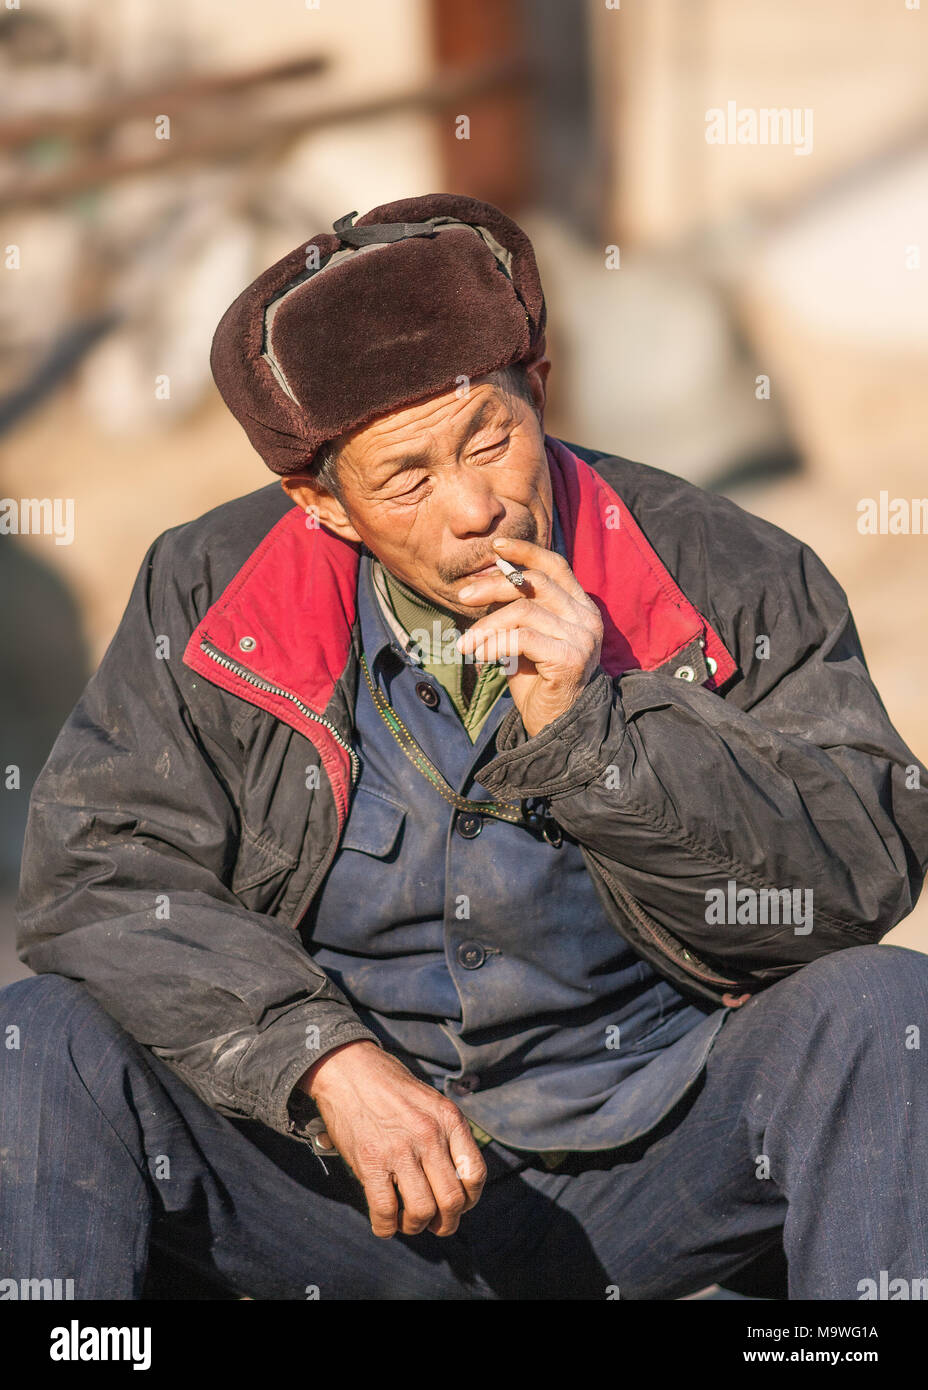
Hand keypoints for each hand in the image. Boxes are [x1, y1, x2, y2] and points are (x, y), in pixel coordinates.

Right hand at [297, 1041, 486, 1238]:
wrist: (349, 1069)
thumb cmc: (390, 1087)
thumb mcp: (431, 1102)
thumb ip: (446, 1135)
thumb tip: (455, 1180)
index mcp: (449, 1119)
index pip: (475, 1173)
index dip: (470, 1200)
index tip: (458, 1205)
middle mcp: (429, 1135)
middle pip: (452, 1200)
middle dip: (446, 1223)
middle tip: (435, 1224)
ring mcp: (400, 1149)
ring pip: (422, 1210)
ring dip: (417, 1226)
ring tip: (408, 1222)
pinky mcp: (370, 1162)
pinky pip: (385, 1211)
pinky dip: (386, 1227)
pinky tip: (385, 1223)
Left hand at [456, 536, 603, 737]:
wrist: (557, 728)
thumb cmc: (538, 683)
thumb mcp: (524, 639)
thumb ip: (516, 611)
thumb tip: (483, 584)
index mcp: (580, 607)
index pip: (556, 566)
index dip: (526, 551)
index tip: (496, 547)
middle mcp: (587, 618)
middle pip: (534, 584)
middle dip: (493, 586)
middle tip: (463, 597)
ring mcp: (583, 637)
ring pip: (523, 611)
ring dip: (487, 627)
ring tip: (466, 645)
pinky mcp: (572, 657)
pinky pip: (523, 638)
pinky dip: (495, 644)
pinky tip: (482, 657)